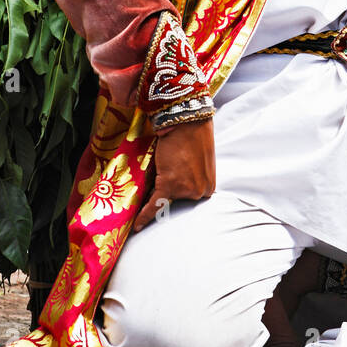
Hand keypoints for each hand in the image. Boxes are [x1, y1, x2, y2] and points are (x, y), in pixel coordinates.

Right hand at [133, 117, 215, 232]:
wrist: (187, 121)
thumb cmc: (194, 136)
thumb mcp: (199, 162)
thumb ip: (193, 178)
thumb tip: (180, 186)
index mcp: (208, 187)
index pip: (189, 199)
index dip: (178, 196)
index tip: (170, 200)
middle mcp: (199, 192)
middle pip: (178, 200)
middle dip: (169, 192)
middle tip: (164, 176)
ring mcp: (185, 190)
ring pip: (164, 199)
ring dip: (156, 192)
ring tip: (158, 172)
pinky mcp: (169, 185)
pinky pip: (155, 205)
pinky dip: (145, 215)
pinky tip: (137, 225)